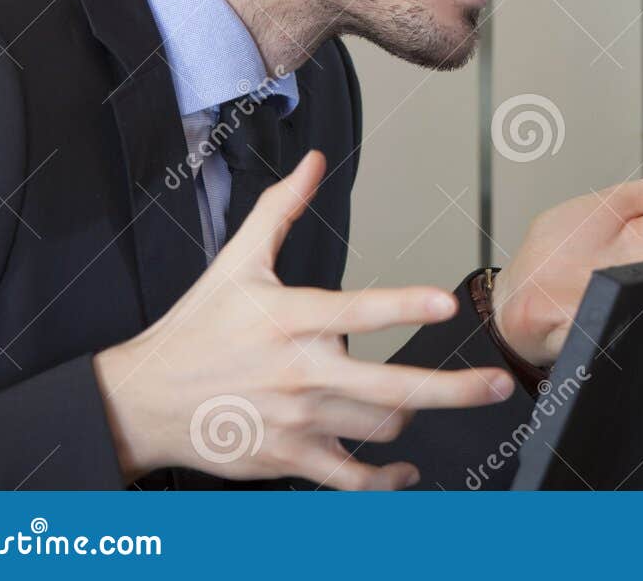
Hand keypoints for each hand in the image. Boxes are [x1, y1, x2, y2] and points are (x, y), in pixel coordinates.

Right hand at [92, 151, 513, 489]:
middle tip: (499, 384)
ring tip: (431, 403)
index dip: (404, 305)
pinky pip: (350, 478)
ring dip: (416, 416)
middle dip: (453, 389)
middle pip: (391, 386)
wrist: (143, 400)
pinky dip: (385, 480)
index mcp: (290, 319)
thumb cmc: (196, 328)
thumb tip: (315, 162)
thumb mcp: (236, 261)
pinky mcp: (288, 458)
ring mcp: (297, 420)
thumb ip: (281, 209)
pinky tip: (405, 471)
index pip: (357, 310)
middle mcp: (299, 372)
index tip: (446, 304)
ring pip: (380, 426)